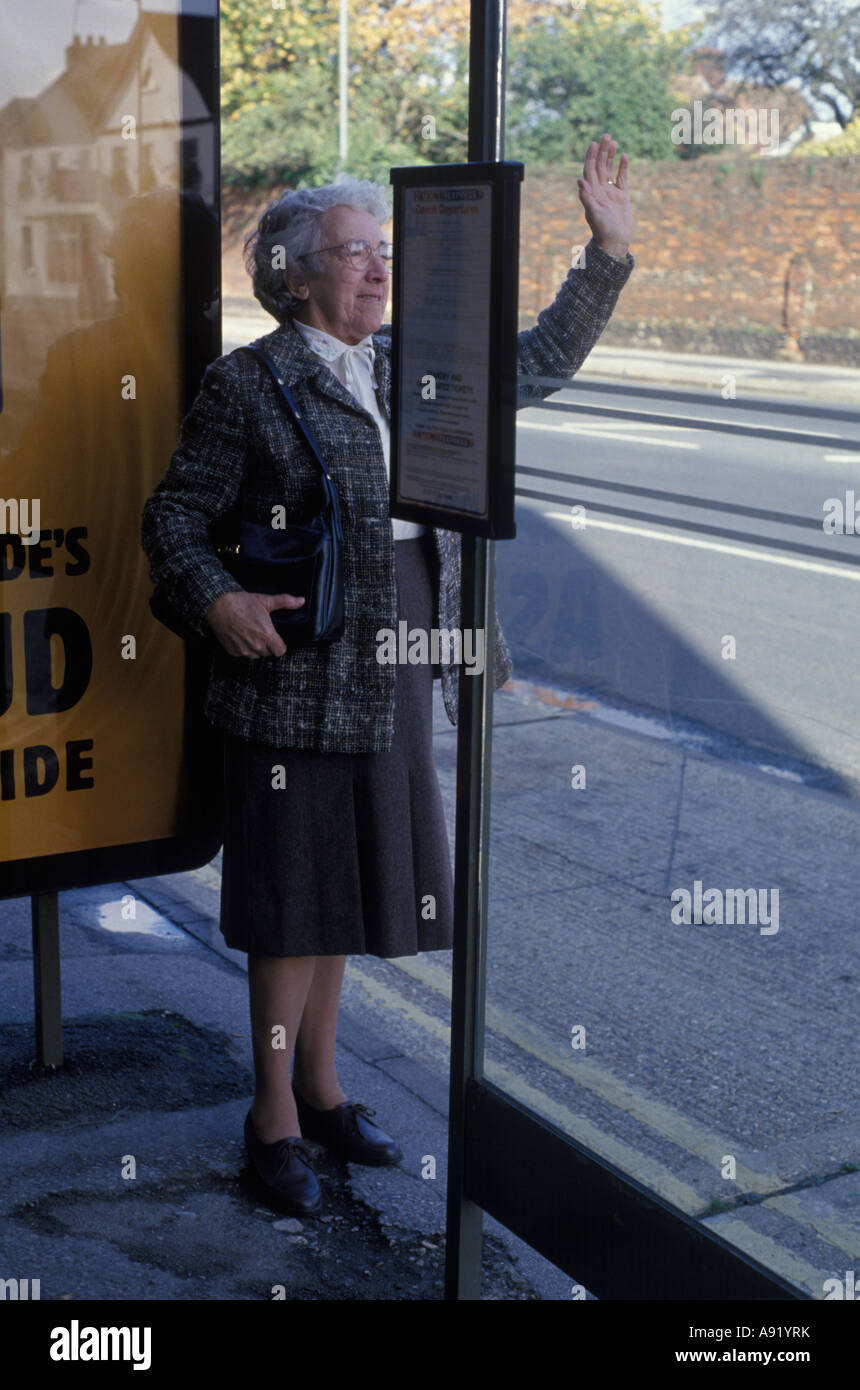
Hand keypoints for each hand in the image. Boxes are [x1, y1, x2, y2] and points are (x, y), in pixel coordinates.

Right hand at [203, 590, 304, 657]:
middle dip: (267, 645)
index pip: (280, 651)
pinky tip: (240, 635)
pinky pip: (243, 654)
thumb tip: (301, 601)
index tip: (276, 638)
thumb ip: (285, 602)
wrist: (217, 606)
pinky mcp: (233, 651)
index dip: (280, 645)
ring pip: (255, 655)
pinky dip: (243, 648)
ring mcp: (244, 651)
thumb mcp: (265, 601)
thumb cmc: (241, 603)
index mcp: (267, 636)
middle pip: (268, 653)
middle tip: (261, 632)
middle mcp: (256, 646)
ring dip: (255, 648)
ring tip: (250, 633)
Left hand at [577, 133, 632, 260]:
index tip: (593, 144)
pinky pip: (621, 178)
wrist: (616, 241)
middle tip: (605, 136)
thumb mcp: (594, 213)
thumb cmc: (603, 229)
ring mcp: (610, 192)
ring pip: (609, 170)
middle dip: (602, 152)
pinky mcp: (621, 195)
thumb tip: (580, 181)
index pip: (589, 170)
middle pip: (599, 166)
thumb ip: (587, 197)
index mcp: (591, 193)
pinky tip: (624, 156)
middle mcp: (599, 190)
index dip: (590, 157)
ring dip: (610, 156)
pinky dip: (622, 167)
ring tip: (613, 142)